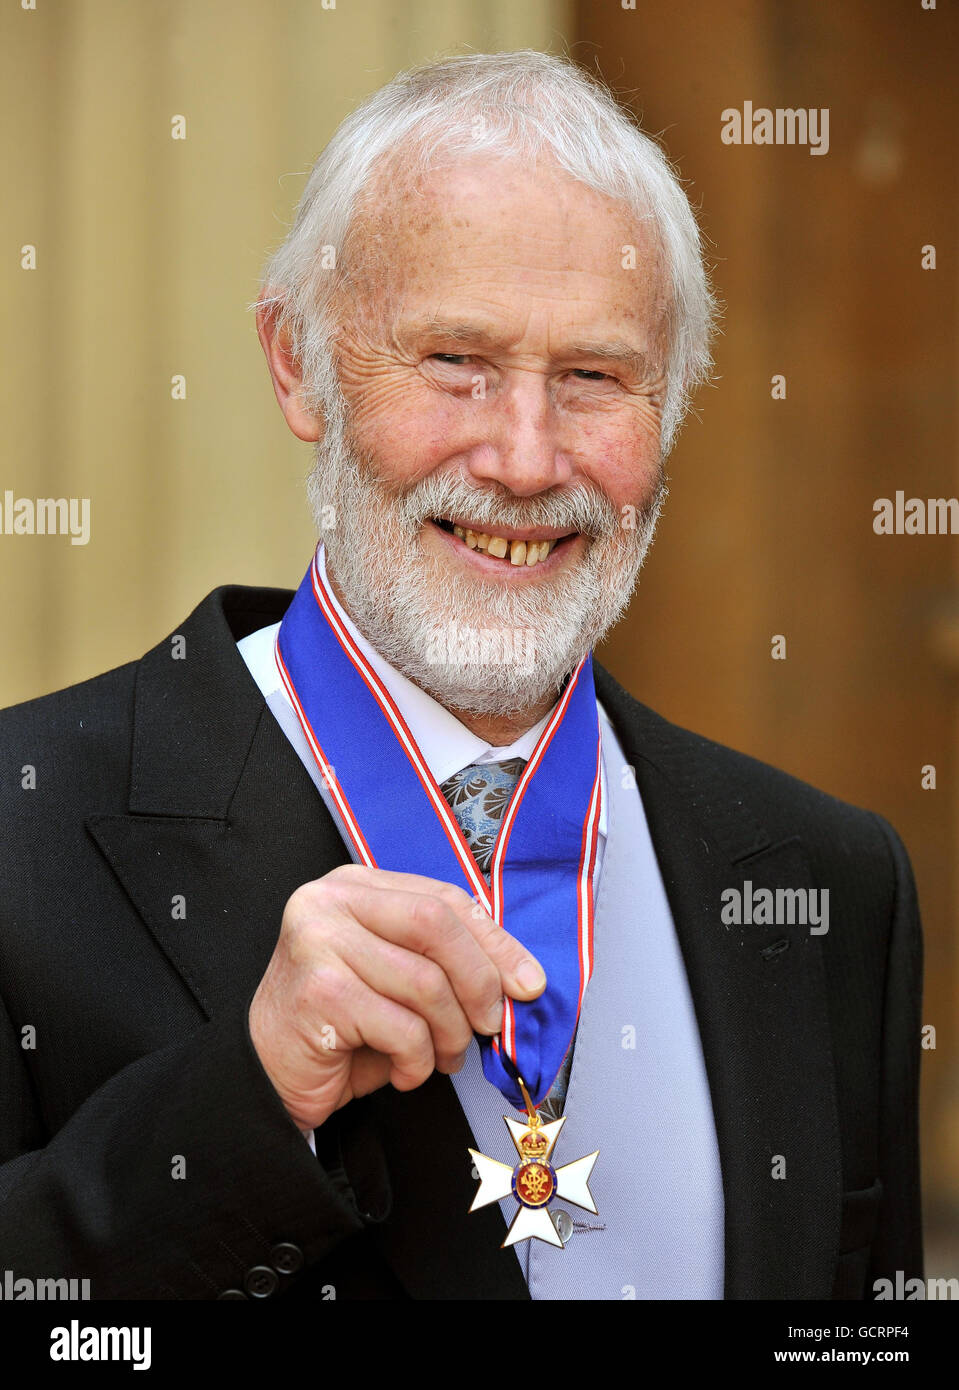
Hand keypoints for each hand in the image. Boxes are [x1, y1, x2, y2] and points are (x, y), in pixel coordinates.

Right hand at [248, 864, 546, 1132]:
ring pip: (427, 983)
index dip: (495, 942)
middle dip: (479, 981)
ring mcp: (320, 942)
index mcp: (355, 886)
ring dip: (449, 1034)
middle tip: (488, 1023)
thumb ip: (446, 962)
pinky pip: (404, 1028)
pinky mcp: (320, 991)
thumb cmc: (339, 1025)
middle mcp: (331, 902)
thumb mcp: (399, 978)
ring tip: (439, 1055)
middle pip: (438, 925)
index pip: (444, 899)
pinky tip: (403, 1070)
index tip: (526, 981)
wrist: (267, 1073)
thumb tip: (522, 978)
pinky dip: (418, 1061)